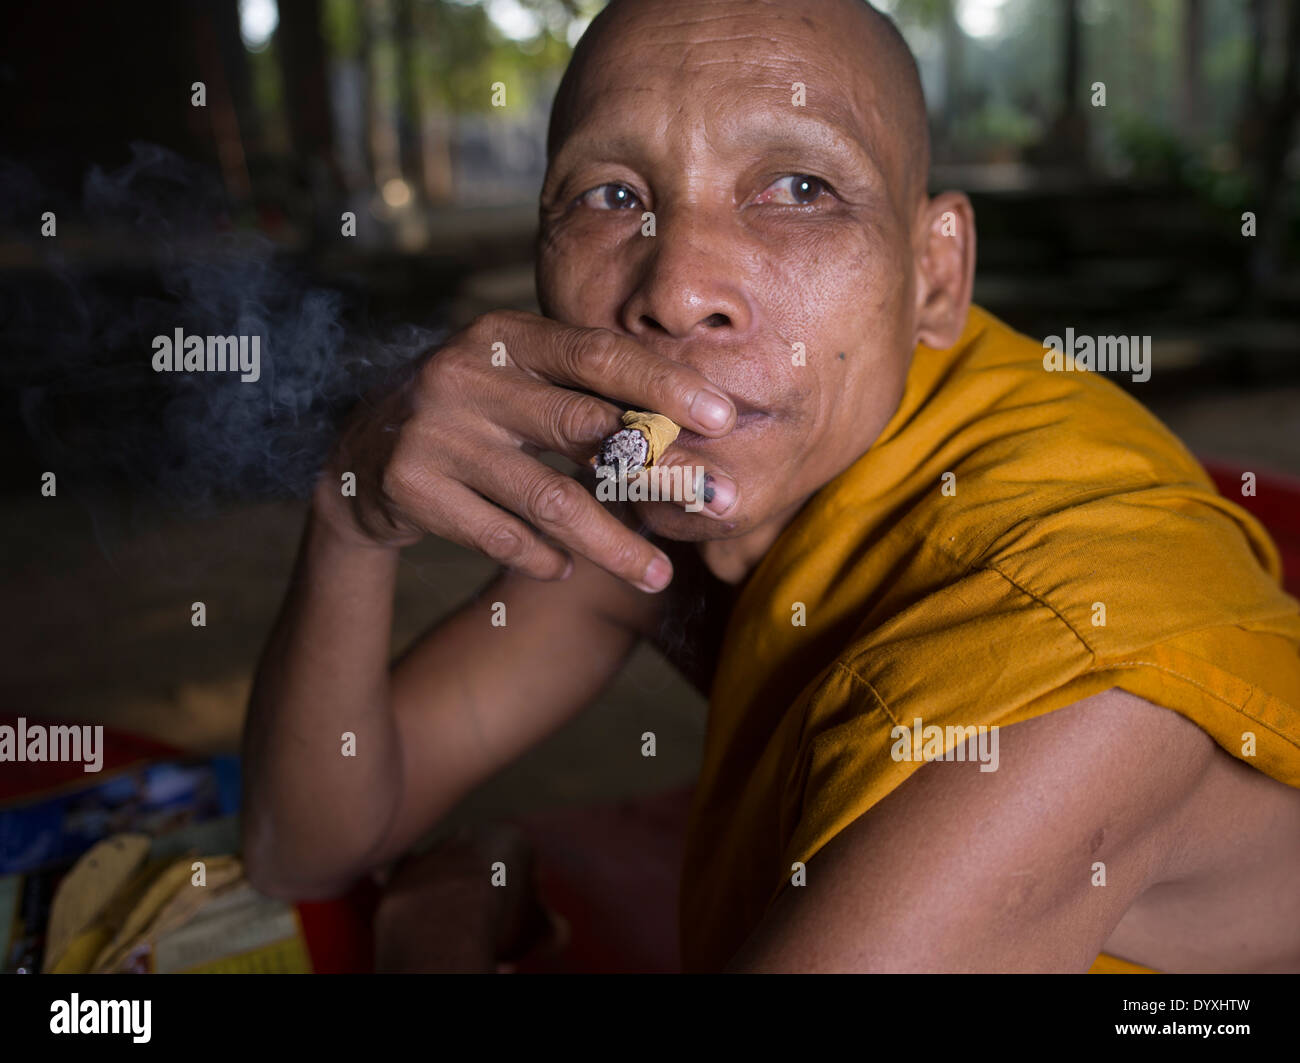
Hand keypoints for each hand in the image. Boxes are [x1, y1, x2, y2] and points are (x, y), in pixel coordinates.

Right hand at [315, 310, 738, 592]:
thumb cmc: (474, 417)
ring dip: (613, 543)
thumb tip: (693, 436)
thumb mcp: (517, 384)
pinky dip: (544, 558)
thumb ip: (585, 397)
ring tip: (657, 574)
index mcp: (506, 336)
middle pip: (586, 428)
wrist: (361, 456)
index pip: (598, 354)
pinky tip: (567, 569)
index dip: (664, 384)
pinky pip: (502, 535)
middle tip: (722, 504)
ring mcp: (435, 431)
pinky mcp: (410, 485)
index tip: (725, 418)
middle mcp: (467, 373)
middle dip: (662, 471)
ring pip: (550, 498)